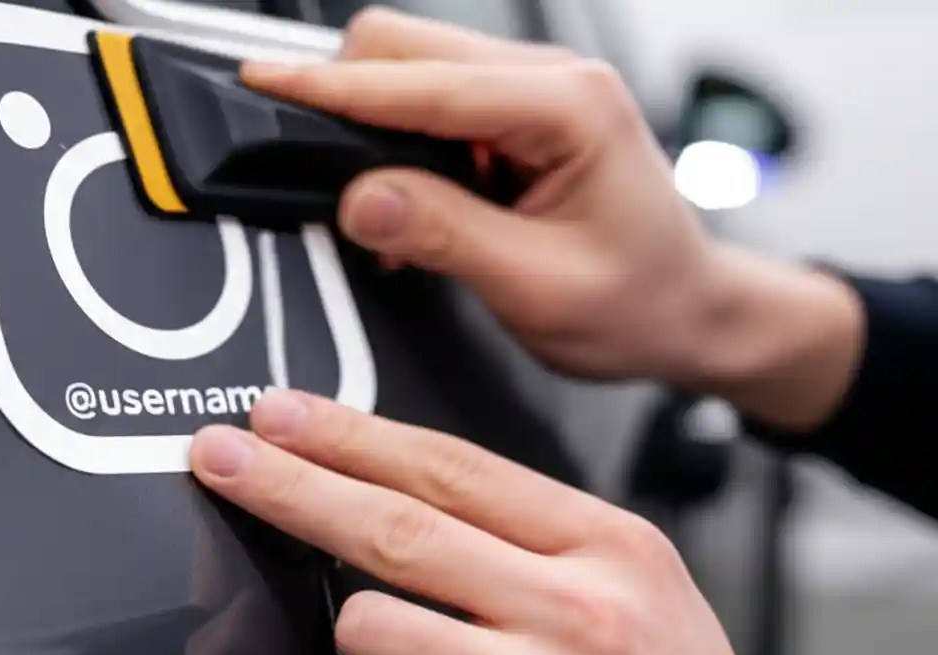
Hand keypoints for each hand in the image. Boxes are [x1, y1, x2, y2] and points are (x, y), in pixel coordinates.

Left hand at [190, 390, 765, 654]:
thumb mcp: (630, 611)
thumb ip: (534, 563)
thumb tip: (417, 529)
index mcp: (614, 542)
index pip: (458, 462)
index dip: (359, 434)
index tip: (293, 415)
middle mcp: (592, 584)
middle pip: (406, 502)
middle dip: (300, 471)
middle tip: (230, 449)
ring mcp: (562, 653)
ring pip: (386, 581)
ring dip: (339, 592)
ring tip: (330, 597)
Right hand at [242, 8, 863, 430]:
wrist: (688, 310)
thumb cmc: (640, 301)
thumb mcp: (537, 285)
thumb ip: (444, 234)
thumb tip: (358, 196)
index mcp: (566, 108)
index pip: (419, 84)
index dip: (330, 89)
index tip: (264, 88)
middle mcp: (549, 82)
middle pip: (402, 47)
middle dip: (344, 99)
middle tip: (316, 173)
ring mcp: (531, 92)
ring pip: (408, 70)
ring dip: (373, 129)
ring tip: (385, 211)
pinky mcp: (514, 116)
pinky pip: (427, 105)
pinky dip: (398, 148)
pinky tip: (412, 207)